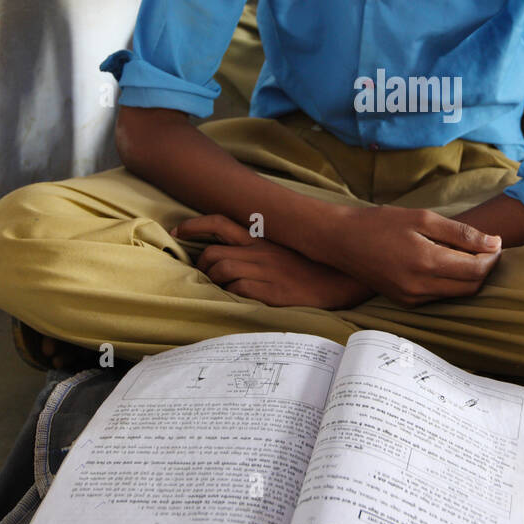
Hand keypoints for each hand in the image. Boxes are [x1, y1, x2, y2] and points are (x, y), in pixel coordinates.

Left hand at [170, 215, 376, 308]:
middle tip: (208, 275)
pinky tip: (241, 300)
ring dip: (215, 282)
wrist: (344, 279)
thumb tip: (238, 250)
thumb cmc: (316, 265)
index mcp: (264, 237)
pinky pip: (237, 291)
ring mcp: (266, 271)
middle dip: (203, 266)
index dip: (195, 226)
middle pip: (213, 253)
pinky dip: (232, 295)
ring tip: (224, 289)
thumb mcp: (289, 247)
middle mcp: (261, 251)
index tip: (178, 231)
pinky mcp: (272, 292)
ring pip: (220, 271)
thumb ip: (264, 246)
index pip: (221, 223)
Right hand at [325, 205, 502, 306]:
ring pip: (457, 294)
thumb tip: (493, 243)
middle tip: (484, 247)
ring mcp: (412, 298)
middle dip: (484, 268)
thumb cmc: (381, 223)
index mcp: (425, 263)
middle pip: (471, 287)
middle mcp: (420, 287)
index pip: (476, 270)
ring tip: (463, 252)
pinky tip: (444, 262)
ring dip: (468, 276)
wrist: (342, 241)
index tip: (494, 242)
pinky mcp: (406, 302)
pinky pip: (440, 296)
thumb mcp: (422, 218)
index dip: (492, 258)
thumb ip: (461, 233)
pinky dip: (450, 282)